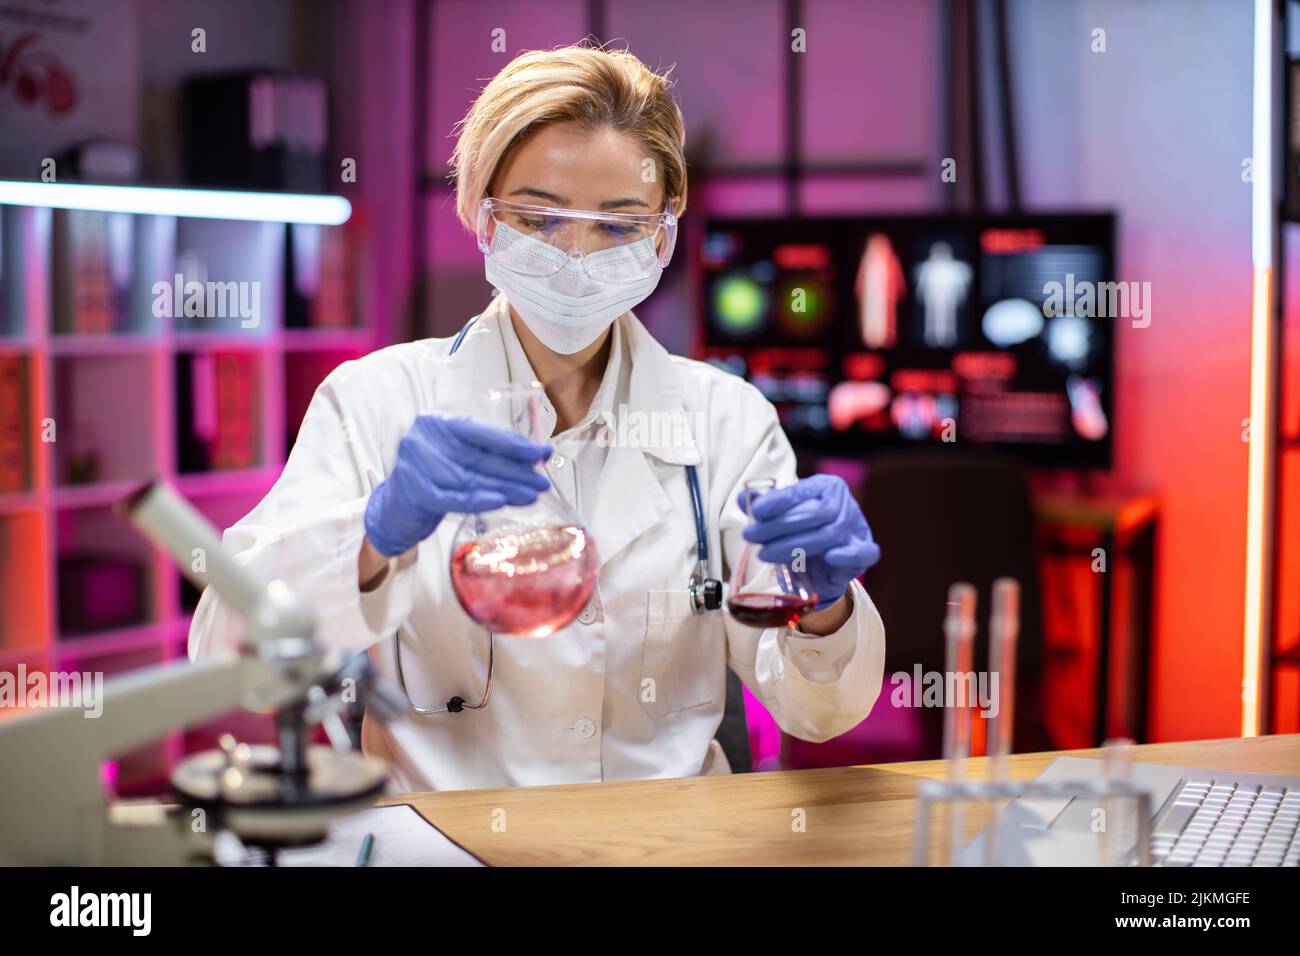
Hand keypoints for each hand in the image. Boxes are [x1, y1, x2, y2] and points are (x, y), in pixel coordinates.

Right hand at [364, 416, 551, 556]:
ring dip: (504, 488)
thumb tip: (537, 455)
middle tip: (542, 481)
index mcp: (438, 422)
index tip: (542, 453)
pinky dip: (479, 501)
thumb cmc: (437, 476)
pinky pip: (453, 498)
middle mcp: (423, 439)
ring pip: (469, 479)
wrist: (398, 506)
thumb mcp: (460, 456)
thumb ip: (490, 452)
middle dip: (515, 470)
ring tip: (530, 495)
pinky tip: (500, 502)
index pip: (482, 432)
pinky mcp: (413, 492)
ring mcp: (415, 466)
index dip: (515, 444)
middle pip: (478, 457)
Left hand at [739, 474, 880, 610]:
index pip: (800, 492)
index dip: (778, 501)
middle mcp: (843, 504)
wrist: (826, 562)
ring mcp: (856, 527)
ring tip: (766, 553)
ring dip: (794, 545)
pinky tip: (829, 558)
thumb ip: (764, 506)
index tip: (757, 511)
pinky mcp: (864, 551)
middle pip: (813, 513)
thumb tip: (742, 498)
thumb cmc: (803, 531)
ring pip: (829, 535)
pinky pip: (862, 552)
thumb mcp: (782, 515)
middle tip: (751, 536)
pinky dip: (847, 555)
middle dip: (779, 526)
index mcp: (825, 487)